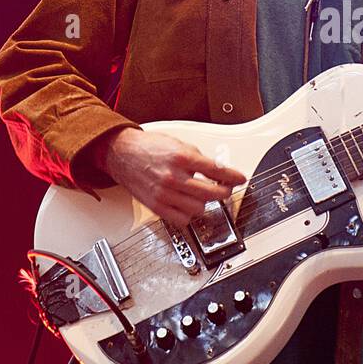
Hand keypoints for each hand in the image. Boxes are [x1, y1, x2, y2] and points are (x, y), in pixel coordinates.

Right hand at [93, 127, 246, 226]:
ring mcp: (164, 194)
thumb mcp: (178, 144)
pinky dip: (189, 214)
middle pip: (210, 193)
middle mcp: (173, 177)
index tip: (240, 179)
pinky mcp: (156, 206)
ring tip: (203, 195)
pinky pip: (182, 219)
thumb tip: (218, 170)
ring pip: (198, 208)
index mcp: (181, 158)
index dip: (232, 176)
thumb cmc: (149, 148)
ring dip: (205, 203)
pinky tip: (189, 205)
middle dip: (223, 192)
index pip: (215, 170)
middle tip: (225, 189)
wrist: (122, 153)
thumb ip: (198, 158)